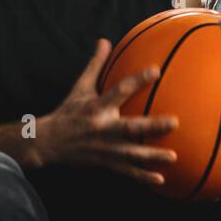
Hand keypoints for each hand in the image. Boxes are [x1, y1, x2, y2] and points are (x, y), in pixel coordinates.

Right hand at [34, 39, 179, 185]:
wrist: (46, 142)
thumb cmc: (68, 111)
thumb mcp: (79, 87)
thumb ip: (95, 65)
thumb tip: (104, 40)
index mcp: (96, 107)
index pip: (119, 90)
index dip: (137, 80)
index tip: (156, 71)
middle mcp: (101, 128)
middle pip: (129, 127)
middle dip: (151, 126)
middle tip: (174, 123)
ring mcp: (103, 148)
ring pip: (130, 153)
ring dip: (152, 157)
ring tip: (173, 157)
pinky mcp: (104, 162)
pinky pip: (126, 171)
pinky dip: (142, 177)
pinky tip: (161, 180)